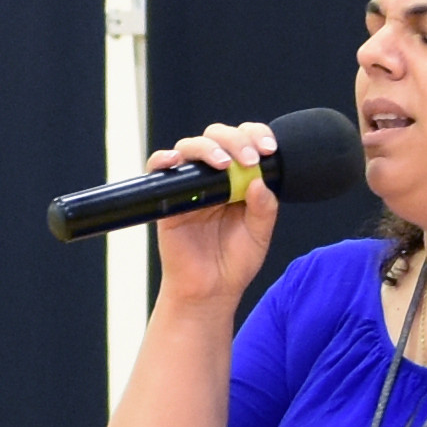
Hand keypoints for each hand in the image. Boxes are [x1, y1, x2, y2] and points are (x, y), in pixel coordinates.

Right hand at [145, 118, 291, 313]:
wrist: (210, 290)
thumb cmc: (234, 262)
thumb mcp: (260, 235)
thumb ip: (264, 209)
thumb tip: (259, 180)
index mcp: (239, 179)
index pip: (245, 141)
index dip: (255, 135)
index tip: (268, 148)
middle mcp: (214, 176)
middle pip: (217, 136)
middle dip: (235, 140)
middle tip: (249, 159)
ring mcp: (189, 185)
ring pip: (190, 146)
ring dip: (208, 148)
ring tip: (223, 164)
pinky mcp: (168, 198)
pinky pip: (158, 169)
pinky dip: (163, 159)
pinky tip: (175, 161)